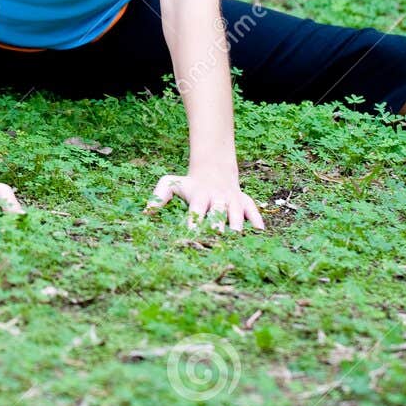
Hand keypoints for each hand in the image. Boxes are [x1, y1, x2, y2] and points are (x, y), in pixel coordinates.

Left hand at [146, 171, 265, 232]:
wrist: (213, 169)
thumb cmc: (189, 184)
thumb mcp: (171, 183)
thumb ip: (159, 196)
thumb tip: (145, 213)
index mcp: (199, 195)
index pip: (196, 209)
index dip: (194, 219)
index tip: (190, 232)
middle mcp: (217, 197)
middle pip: (217, 210)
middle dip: (217, 222)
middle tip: (217, 235)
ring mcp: (232, 199)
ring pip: (236, 211)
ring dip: (236, 222)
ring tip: (237, 236)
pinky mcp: (244, 200)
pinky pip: (253, 208)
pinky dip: (257, 218)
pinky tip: (260, 232)